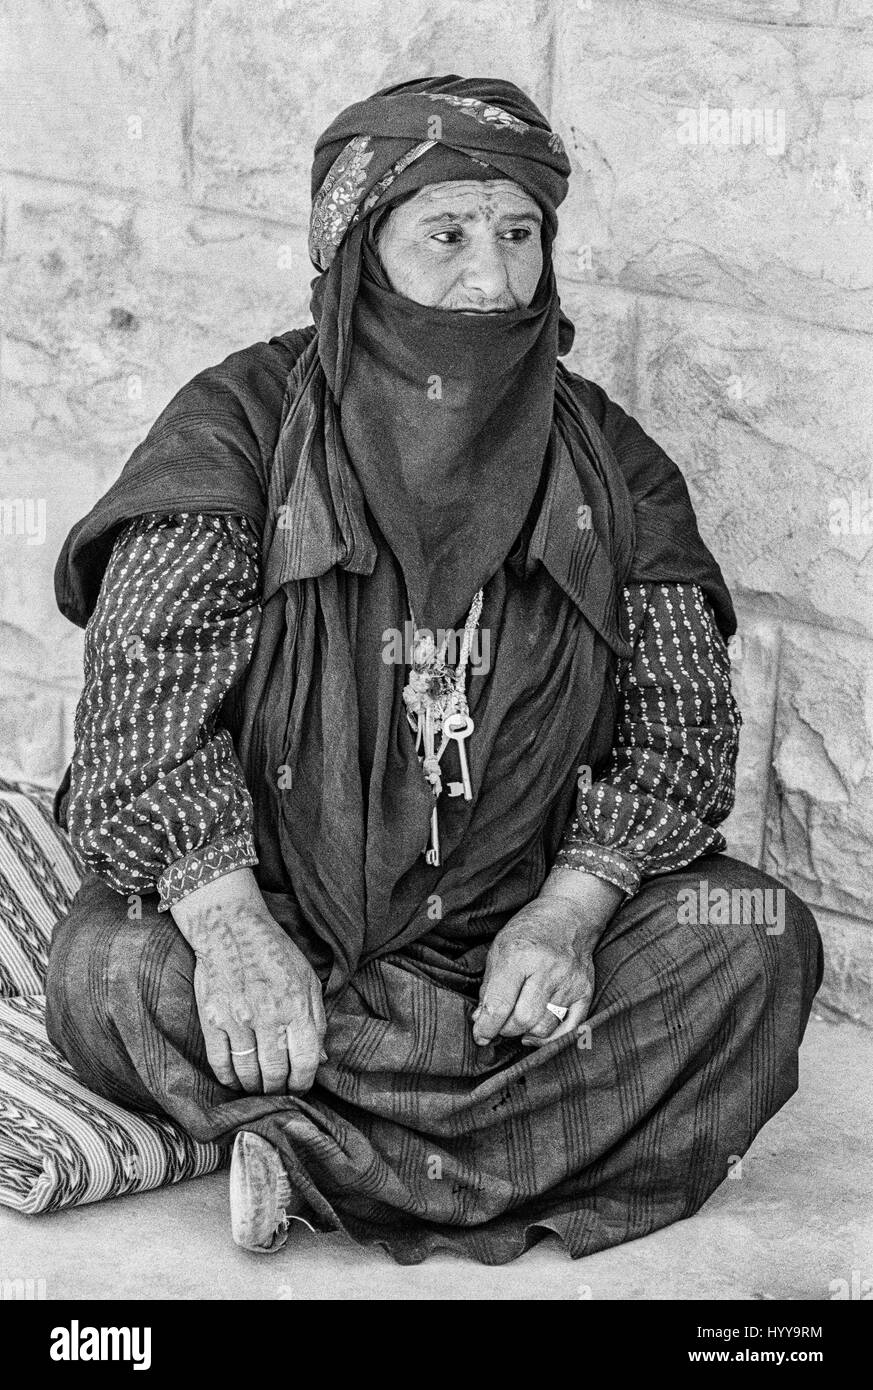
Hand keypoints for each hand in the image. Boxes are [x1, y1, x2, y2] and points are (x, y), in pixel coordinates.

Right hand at [171, 868, 326, 1094]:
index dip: (304, 1082)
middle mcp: (268, 1016)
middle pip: (275, 1073)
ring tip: (258, 1087)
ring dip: (254, 1087)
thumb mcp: (307, 980)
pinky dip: (228, 1077)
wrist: (231, 928)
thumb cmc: (274, 953)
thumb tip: (320, 1059)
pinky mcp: (212, 1019)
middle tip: (278, 1090)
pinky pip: (220, 1062)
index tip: (300, 1087)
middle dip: (279, 1089)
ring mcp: (238, 1020)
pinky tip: (235, 1079)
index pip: (306, 1061)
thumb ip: (316, 1020)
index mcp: (297, 1006)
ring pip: (247, 1073)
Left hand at [472, 869, 622, 1048]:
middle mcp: (547, 970)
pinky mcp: (586, 991)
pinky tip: (537, 1034)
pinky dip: (551, 1039)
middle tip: (499, 1025)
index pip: (499, 1004)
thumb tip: (481, 1019)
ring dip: (526, 1033)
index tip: (480, 1036)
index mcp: (519, 955)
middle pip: (522, 1020)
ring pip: (544, 1027)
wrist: (570, 916)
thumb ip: (490, 986)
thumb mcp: (500, 948)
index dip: (486, 1027)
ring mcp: (569, 982)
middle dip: (505, 1030)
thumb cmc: (530, 930)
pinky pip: (569, 1029)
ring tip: (517, 1023)